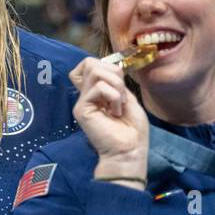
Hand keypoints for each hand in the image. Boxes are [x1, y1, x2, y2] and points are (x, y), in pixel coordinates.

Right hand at [69, 57, 148, 183]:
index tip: (119, 84)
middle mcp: (86, 95)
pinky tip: (115, 112)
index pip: (88, 64)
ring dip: (115, 85)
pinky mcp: (82, 109)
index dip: (107, 66)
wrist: (129, 151)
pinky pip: (99, 87)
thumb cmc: (132, 130)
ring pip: (94, 71)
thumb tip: (109, 68)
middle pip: (89, 63)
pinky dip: (114, 96)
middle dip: (113, 73)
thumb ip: (116, 83)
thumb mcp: (128, 98)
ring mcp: (82, 101)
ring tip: (119, 103)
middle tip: (121, 95)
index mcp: (96, 92)